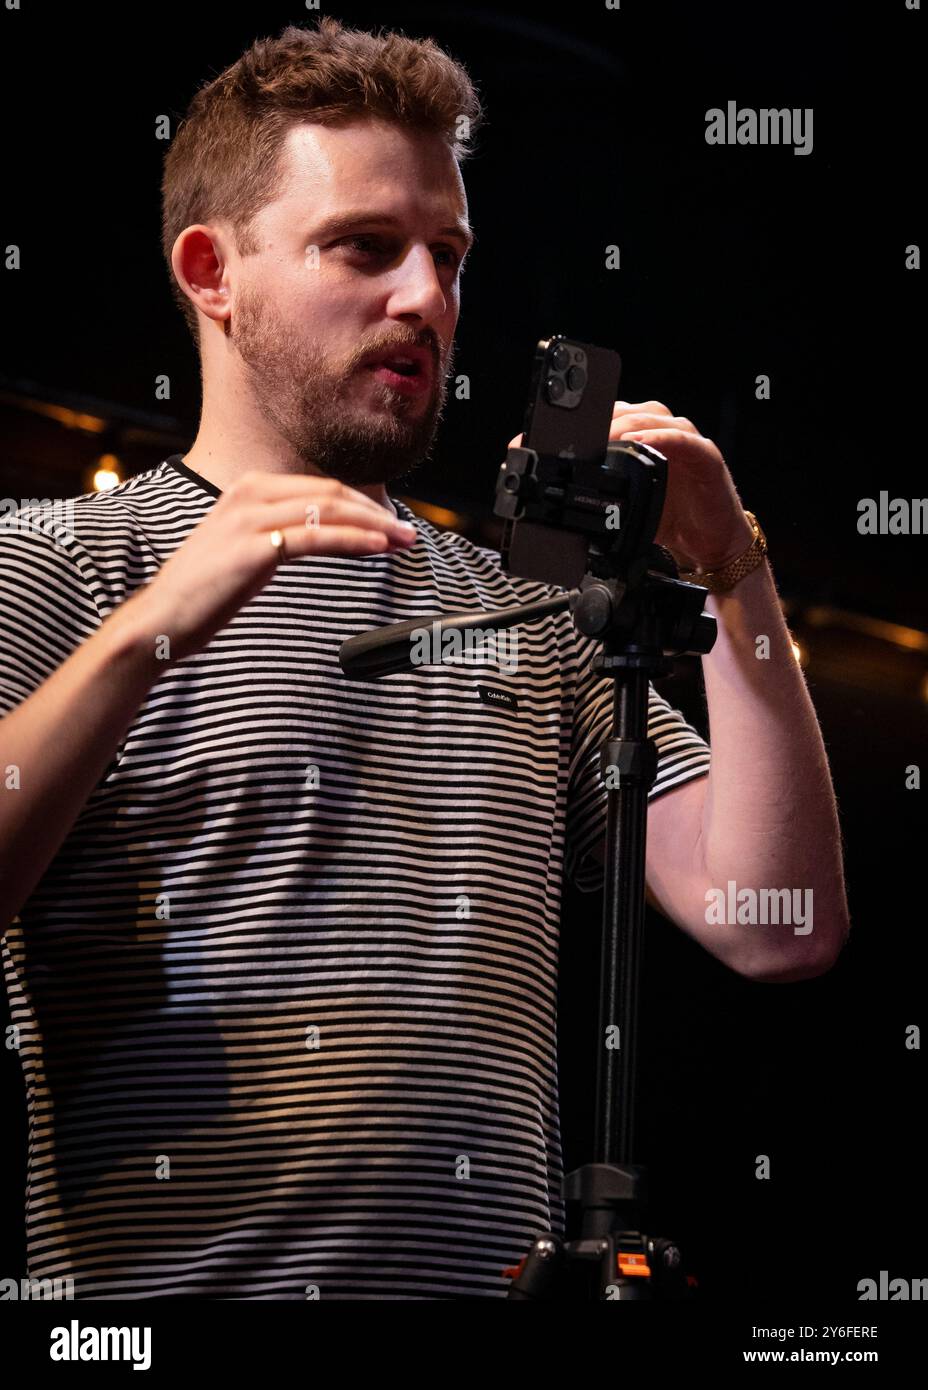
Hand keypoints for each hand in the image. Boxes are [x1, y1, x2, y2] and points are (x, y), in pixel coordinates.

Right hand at [128, 472, 416, 662]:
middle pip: (332, 493)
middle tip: (409, 533)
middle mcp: (250, 493)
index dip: (364, 505)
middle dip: (377, 513)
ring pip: (330, 510)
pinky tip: (378, 547)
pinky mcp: (254, 548)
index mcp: (250, 488)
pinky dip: (353, 540)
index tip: (392, 524)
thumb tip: (326, 534)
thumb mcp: (247, 549)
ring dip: (375, 526)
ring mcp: (250, 517)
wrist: (160, 619)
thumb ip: (281, 533)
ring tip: (403, 541)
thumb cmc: (204, 592)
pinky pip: (317, 537)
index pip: (322, 488)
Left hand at [508, 400, 752, 572]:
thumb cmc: (672, 518)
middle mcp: (661, 432)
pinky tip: (639, 443)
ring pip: (651, 417)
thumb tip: (558, 503)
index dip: (580, 421)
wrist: (712, 542)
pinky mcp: (705, 455)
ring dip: (623, 425)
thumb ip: (599, 497)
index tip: (549, 435)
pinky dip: (658, 438)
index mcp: (641, 438)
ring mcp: (684, 440)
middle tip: (570, 437)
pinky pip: (680, 439)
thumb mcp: (625, 509)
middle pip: (626, 411)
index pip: (607, 418)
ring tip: (600, 438)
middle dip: (597, 420)